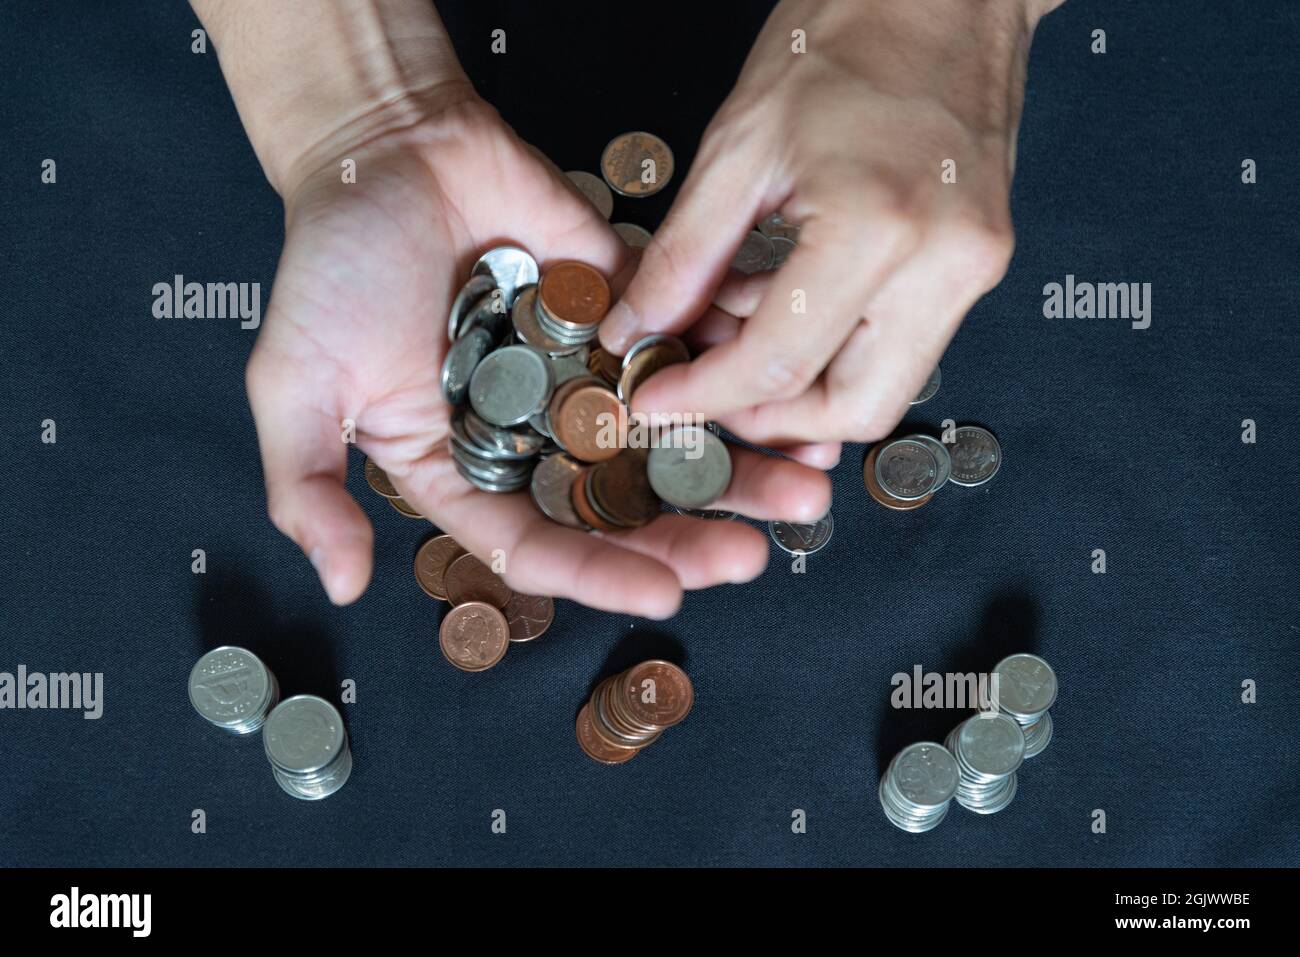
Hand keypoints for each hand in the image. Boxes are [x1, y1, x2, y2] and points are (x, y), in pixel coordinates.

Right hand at [246, 95, 831, 615]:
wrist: (384, 147)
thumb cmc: (332, 265)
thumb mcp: (295, 385)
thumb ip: (310, 489)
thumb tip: (342, 587)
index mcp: (467, 466)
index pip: (540, 541)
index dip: (602, 571)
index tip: (667, 589)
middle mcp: (538, 433)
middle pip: (626, 502)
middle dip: (695, 531)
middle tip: (758, 552)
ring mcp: (589, 372)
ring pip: (673, 436)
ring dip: (739, 465)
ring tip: (804, 486)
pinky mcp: (627, 309)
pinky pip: (687, 345)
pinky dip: (737, 366)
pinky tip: (790, 389)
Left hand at [600, 0, 1053, 445]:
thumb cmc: (850, 34)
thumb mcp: (738, 145)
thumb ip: (684, 255)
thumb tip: (640, 326)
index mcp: (879, 227)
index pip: (779, 365)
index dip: (704, 396)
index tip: (656, 399)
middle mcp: (944, 265)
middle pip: (852, 411)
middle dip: (766, 417)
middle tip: (702, 384)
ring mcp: (973, 270)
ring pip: (882, 390)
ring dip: (800, 385)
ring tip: (736, 323)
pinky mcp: (979, 265)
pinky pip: (900, 346)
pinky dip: (833, 347)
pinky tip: (783, 299)